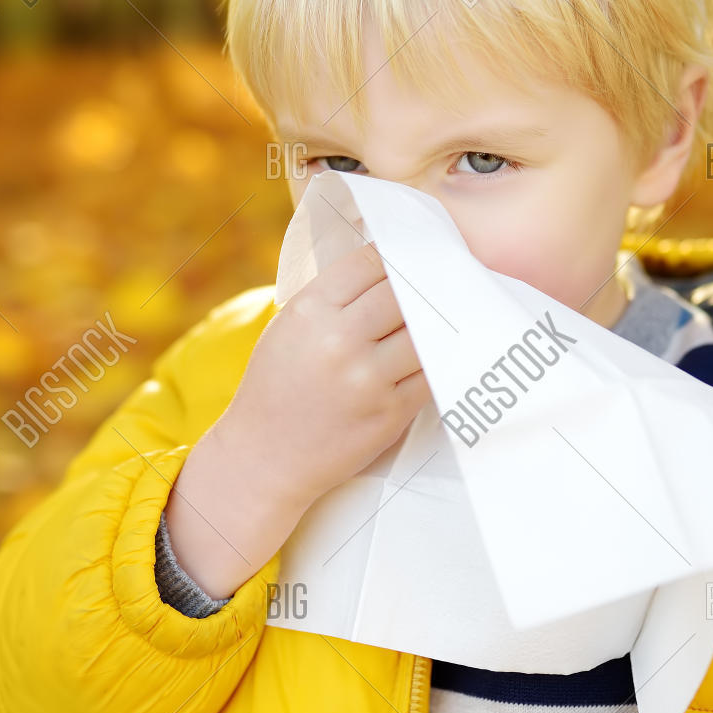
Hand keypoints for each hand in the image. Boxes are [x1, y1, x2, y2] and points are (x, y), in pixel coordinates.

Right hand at [214, 240, 431, 508]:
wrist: (264, 457)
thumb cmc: (276, 387)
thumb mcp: (289, 327)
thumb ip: (334, 297)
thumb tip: (388, 265)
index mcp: (310, 311)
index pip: (370, 263)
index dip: (396, 255)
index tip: (409, 256)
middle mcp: (339, 341)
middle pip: (405, 292)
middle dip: (424, 284)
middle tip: (441, 280)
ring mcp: (367, 379)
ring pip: (425, 331)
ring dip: (437, 322)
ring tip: (448, 313)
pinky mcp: (390, 413)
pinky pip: (431, 373)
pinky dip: (439, 361)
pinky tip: (441, 352)